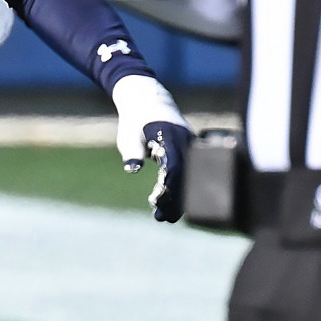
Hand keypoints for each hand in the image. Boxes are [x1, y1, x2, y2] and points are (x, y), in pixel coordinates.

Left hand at [110, 75, 191, 222]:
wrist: (148, 101)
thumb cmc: (135, 119)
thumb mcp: (128, 135)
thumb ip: (131, 151)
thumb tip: (131, 169)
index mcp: (170, 136)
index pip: (174, 165)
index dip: (168, 186)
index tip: (158, 201)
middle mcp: (187, 142)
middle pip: (186, 176)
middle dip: (176, 199)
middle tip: (163, 219)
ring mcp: (192, 147)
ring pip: (190, 177)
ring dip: (180, 198)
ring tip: (166, 217)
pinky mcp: (192, 152)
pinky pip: (190, 173)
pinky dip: (182, 189)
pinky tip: (172, 205)